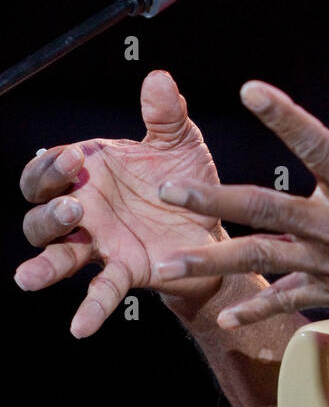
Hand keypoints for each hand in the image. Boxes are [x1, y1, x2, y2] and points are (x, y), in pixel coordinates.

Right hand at [16, 70, 223, 336]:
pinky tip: (80, 327)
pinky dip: (89, 310)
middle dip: (46, 212)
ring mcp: (99, 244)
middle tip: (73, 207)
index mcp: (89, 175)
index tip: (75, 161)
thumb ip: (166, 114)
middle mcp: (85, 211)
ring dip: (45, 263)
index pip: (46, 172)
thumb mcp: (179, 143)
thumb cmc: (186, 181)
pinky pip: (99, 292)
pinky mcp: (123, 271)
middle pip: (38, 215)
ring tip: (32, 275)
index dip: (50, 168)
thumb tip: (159, 78)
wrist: (218, 224)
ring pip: (56, 255)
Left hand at [154, 79, 328, 357]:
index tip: (249, 90)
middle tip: (167, 190)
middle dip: (212, 199)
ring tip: (164, 266)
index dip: (283, 116)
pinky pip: (287, 299)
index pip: (316, 145)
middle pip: (264, 208)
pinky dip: (255, 307)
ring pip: (259, 259)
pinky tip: (225, 317)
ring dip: (210, 260)